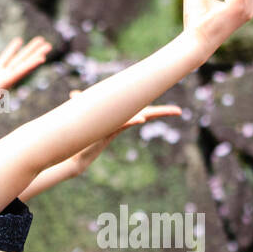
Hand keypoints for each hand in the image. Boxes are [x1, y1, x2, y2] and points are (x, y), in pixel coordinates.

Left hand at [0, 36, 51, 126]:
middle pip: (19, 60)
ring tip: (48, 46)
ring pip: (24, 65)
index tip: (19, 40)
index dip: (12, 50)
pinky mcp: (7, 83)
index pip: (5, 59)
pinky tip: (42, 58)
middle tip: (42, 41)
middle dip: (31, 51)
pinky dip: (32, 65)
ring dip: (37, 55)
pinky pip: (21, 72)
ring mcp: (6, 80)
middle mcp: (2, 77)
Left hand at [66, 92, 182, 171]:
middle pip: (146, 115)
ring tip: (157, 112)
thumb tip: (73, 94)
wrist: (77, 157)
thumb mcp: (83, 117)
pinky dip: (131, 120)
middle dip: (161, 113)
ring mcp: (116, 127)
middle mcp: (122, 123)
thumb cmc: (82, 137)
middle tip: (178, 111)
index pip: (142, 109)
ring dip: (147, 114)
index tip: (172, 106)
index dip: (155, 107)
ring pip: (136, 118)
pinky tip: (140, 119)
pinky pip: (123, 124)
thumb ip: (80, 103)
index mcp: (121, 118)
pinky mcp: (109, 132)